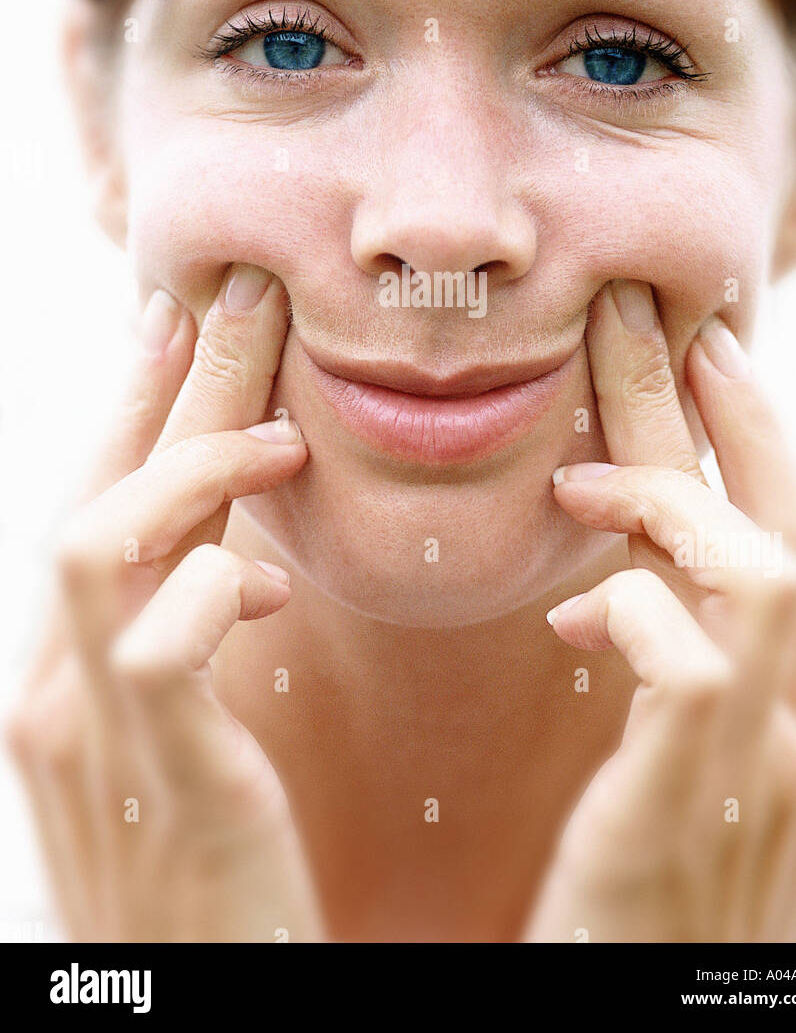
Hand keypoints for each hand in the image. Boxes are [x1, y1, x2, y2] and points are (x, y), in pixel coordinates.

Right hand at [5, 264, 323, 941]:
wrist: (192, 1015)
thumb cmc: (205, 883)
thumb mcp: (183, 747)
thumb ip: (194, 651)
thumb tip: (242, 564)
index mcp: (69, 679)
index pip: (94, 510)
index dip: (136, 413)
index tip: (180, 326)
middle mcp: (53, 694)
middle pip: (92, 495)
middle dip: (163, 394)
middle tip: (224, 301)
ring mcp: (86, 736)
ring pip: (99, 540)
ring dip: (190, 464)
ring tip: (277, 436)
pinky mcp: (157, 778)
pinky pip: (157, 643)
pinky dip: (214, 585)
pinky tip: (268, 584)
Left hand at [523, 280, 795, 942]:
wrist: (660, 1032)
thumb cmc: (649, 916)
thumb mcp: (681, 788)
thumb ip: (671, 690)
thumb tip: (611, 600)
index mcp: (793, 722)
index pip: (791, 548)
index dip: (754, 443)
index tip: (706, 359)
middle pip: (788, 528)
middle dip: (723, 417)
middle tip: (655, 325)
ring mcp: (767, 772)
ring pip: (764, 570)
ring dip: (670, 497)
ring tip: (586, 479)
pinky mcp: (692, 806)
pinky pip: (689, 660)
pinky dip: (633, 608)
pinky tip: (575, 617)